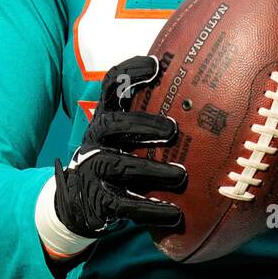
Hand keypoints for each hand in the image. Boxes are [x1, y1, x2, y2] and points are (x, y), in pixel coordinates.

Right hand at [41, 56, 184, 254]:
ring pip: (120, 165)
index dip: (129, 72)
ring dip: (152, 170)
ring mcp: (93, 170)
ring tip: (180, 175)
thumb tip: (199, 99)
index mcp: (104, 119)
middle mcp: (95, 141)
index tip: (155, 65)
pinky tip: (175, 213)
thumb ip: (147, 119)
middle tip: (173, 130)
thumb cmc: (115, 161)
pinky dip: (151, 210)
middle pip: (113, 124)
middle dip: (143, 124)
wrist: (78, 204)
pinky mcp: (99, 201)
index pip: (110, 87)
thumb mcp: (123, 137)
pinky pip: (124, 205)